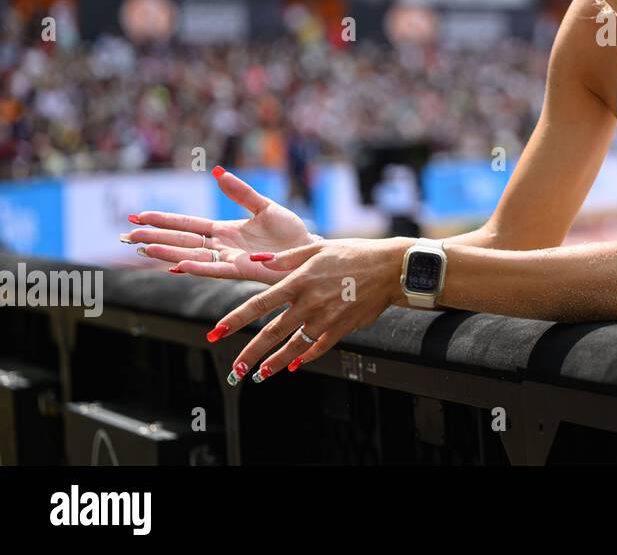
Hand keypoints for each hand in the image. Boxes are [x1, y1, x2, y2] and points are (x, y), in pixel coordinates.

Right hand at [121, 167, 320, 283]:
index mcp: (224, 230)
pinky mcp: (240, 271)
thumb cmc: (289, 232)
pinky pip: (213, 269)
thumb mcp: (263, 206)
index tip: (140, 215)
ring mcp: (228, 260)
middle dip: (155, 237)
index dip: (164, 220)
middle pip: (181, 240)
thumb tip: (217, 171)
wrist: (307, 250)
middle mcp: (221, 246)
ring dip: (167, 251)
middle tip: (128, 234)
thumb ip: (240, 192)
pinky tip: (176, 264)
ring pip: (190, 255)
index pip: (187, 224)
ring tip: (144, 247)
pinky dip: (195, 267)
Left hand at [207, 238, 410, 383]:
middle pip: (272, 333)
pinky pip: (319, 348)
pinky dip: (305, 358)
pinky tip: (295, 366)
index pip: (259, 304)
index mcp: (299, 281)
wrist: (391, 268)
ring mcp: (326, 319)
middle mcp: (308, 303)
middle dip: (250, 353)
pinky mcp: (342, 328)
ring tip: (260, 375)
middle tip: (236, 369)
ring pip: (294, 347)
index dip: (235, 320)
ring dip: (275, 363)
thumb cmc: (355, 253)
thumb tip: (260, 261)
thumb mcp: (318, 249)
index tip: (217, 332)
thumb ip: (287, 257)